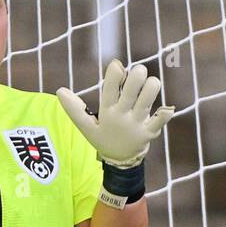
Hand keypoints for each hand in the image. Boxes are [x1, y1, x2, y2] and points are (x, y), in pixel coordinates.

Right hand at [57, 60, 173, 165]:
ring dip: (152, 86)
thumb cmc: (104, 137)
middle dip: (137, 74)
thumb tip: (59, 90)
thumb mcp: (87, 127)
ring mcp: (137, 124)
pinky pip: (161, 120)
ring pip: (148, 98)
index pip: (109, 90)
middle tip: (138, 72)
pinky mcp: (150, 132)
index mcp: (107, 112)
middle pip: (131, 89)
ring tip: (150, 84)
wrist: (120, 162)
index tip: (117, 64)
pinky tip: (166, 109)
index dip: (114, 74)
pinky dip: (165, 114)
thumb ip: (75, 109)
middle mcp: (122, 116)